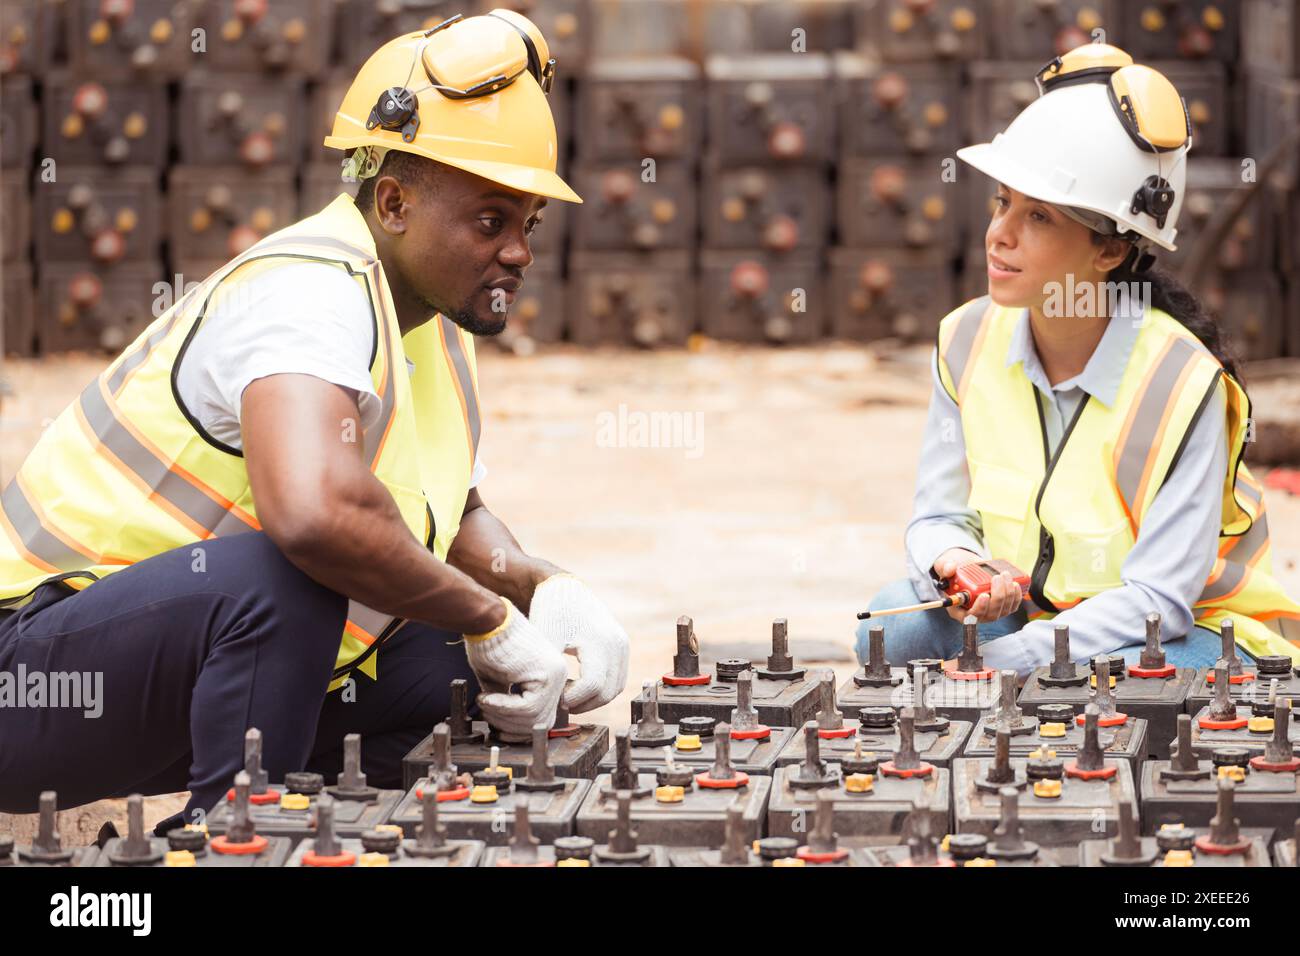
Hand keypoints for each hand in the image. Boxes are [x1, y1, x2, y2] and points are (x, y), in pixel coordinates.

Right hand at [462, 598, 566, 735]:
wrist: (486, 620)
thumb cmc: (488, 644)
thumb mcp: (499, 682)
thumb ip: (507, 702)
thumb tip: (503, 727)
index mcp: (549, 677)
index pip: (541, 718)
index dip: (517, 728)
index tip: (496, 726)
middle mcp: (557, 677)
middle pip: (540, 722)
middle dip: (509, 726)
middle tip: (486, 714)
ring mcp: (555, 675)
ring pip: (533, 718)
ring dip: (502, 716)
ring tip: (484, 701)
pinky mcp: (546, 674)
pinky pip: (527, 708)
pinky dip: (503, 708)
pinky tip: (486, 698)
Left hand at [528, 573, 629, 712]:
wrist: (563, 589)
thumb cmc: (550, 613)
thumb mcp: (545, 641)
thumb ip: (551, 671)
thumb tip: (551, 703)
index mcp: (598, 640)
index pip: (593, 685)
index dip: (573, 698)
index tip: (555, 697)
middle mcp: (616, 643)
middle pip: (608, 691)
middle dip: (584, 703)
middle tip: (562, 702)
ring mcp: (622, 644)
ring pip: (615, 688)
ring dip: (594, 698)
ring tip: (569, 695)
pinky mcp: (622, 646)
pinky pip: (617, 678)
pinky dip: (601, 688)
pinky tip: (579, 686)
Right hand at [932, 549, 1022, 623]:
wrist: (966, 570)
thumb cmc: (954, 572)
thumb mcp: (945, 568)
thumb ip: (945, 567)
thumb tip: (950, 569)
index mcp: (959, 610)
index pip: (971, 617)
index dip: (979, 609)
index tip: (984, 595)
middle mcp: (976, 615)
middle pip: (991, 614)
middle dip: (997, 597)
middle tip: (997, 578)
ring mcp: (990, 612)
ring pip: (1003, 610)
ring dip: (1007, 594)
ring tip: (1005, 575)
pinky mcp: (1001, 607)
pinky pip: (1011, 607)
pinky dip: (1015, 597)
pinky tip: (1015, 584)